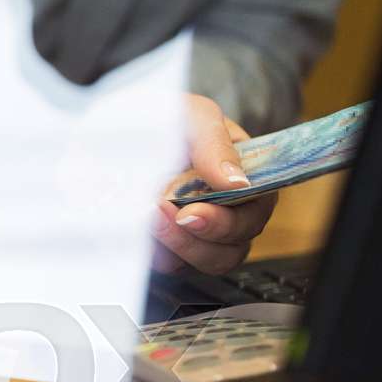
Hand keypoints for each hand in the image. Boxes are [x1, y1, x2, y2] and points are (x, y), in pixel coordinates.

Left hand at [151, 94, 277, 274]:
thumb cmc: (170, 118)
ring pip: (205, 261)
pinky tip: (135, 227)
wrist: (125, 128)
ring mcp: (204, 233)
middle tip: (158, 212)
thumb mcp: (194, 117)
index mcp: (249, 179)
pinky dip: (156, 251)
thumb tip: (238, 183)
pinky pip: (173, 264)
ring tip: (144, 217)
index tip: (190, 211)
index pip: (256, 212)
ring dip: (176, 246)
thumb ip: (215, 145)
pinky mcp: (174, 248)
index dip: (228, 221)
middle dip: (196, 237)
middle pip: (234, 247)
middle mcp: (232, 212)